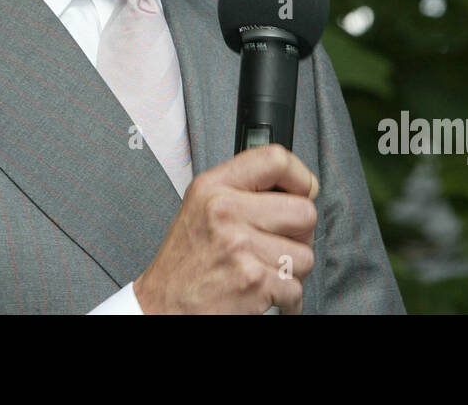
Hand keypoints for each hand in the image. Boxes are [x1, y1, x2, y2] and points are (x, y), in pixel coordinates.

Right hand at [133, 144, 318, 313]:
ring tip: (265, 271)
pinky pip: (296, 289)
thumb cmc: (184, 262)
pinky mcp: (252, 281)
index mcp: (213, 186)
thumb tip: (295, 188)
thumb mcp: (200, 207)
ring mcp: (239, 245)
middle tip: (281, 245)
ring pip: (305, 255)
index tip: (304, 191)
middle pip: (304, 212)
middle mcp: (224, 210)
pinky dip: (287, 300)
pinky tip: (267, 294)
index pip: (276, 160)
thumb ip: (241, 190)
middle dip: (301, 235)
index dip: (301, 177)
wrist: (162, 307)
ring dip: (292, 271)